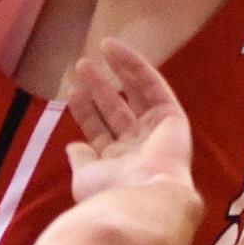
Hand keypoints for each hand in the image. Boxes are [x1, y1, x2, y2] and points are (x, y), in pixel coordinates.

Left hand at [65, 39, 194, 202]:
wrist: (144, 197)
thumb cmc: (111, 191)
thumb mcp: (85, 177)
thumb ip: (81, 159)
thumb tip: (73, 146)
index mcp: (118, 163)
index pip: (99, 130)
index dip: (85, 110)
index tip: (71, 91)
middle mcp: (137, 146)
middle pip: (115, 109)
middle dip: (98, 88)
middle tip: (81, 65)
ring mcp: (156, 131)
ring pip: (136, 94)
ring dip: (119, 71)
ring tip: (101, 48)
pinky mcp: (172, 116)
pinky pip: (154, 86)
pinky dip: (136, 66)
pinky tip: (118, 49)